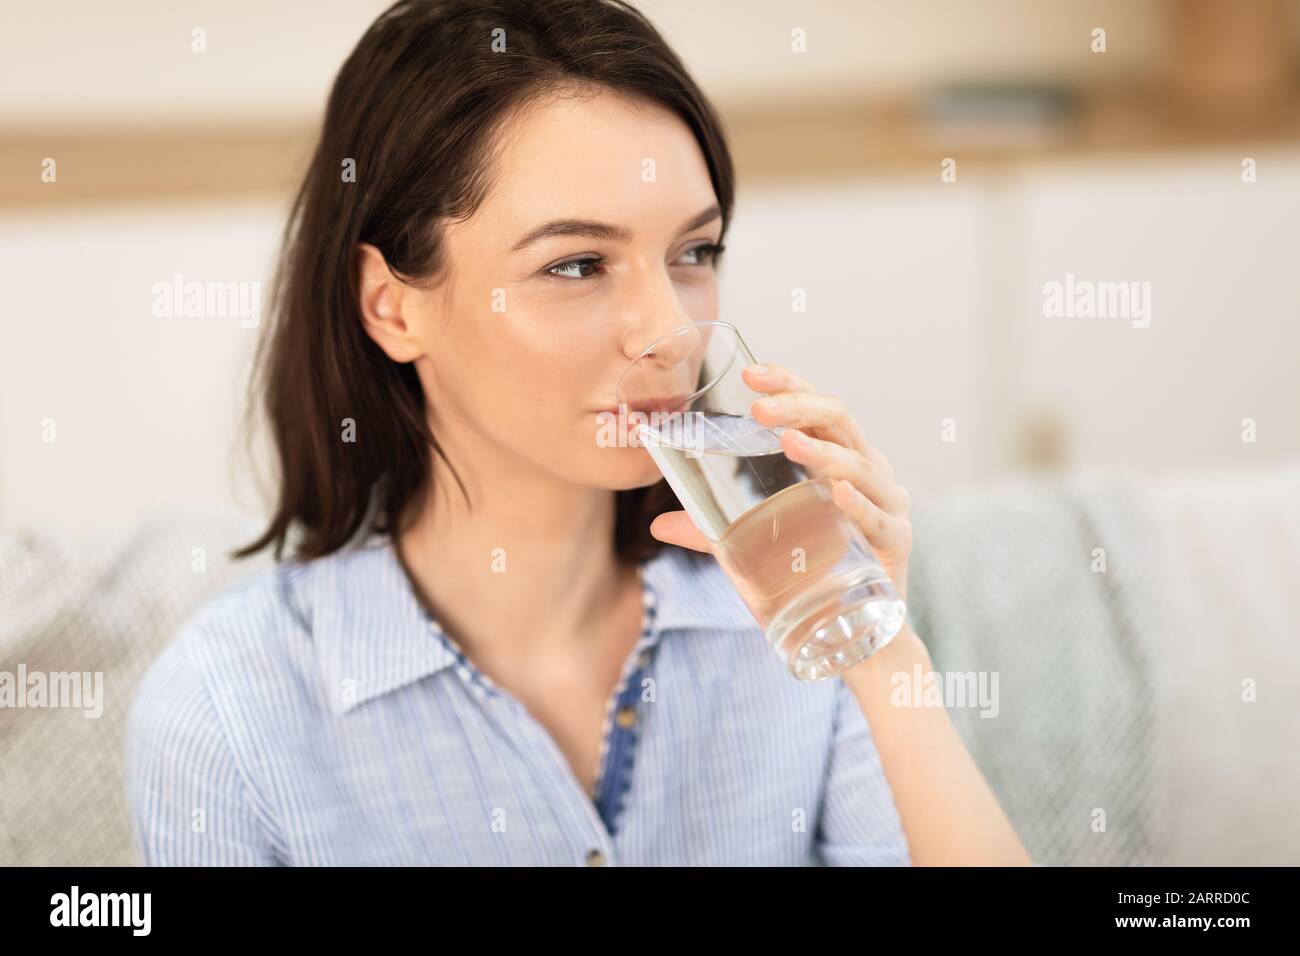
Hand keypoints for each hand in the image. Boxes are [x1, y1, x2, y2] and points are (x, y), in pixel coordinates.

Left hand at [648, 362, 913, 602]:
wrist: (855, 631)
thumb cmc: (809, 571)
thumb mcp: (755, 544)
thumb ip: (710, 532)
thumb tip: (656, 523)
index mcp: (835, 456)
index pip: (813, 406)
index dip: (787, 383)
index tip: (750, 375)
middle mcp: (867, 469)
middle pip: (838, 421)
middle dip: (800, 408)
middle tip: (760, 410)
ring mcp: (886, 503)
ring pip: (860, 465)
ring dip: (823, 452)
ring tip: (789, 442)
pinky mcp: (895, 542)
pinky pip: (879, 519)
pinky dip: (859, 504)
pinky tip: (838, 494)